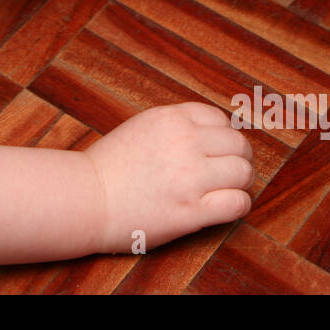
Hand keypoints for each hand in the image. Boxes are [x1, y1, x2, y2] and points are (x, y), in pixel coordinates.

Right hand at [84, 102, 252, 254]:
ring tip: (229, 190)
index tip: (218, 152)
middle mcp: (185, 142)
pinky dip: (238, 205)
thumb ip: (174, 126)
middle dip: (238, 159)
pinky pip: (237, 203)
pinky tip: (225, 207)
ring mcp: (190, 177)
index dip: (223, 138)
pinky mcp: (192, 210)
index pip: (221, 120)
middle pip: (238, 145)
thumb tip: (210, 133)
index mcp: (172, 119)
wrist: (86, 199)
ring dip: (241, 183)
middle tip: (230, 173)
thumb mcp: (142, 127)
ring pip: (243, 172)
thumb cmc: (109, 167)